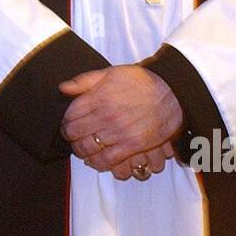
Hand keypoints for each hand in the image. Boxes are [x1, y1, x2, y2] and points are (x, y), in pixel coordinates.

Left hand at [59, 66, 183, 178]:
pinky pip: (106, 160)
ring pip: (87, 148)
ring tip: (82, 148)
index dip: (65, 121)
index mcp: (99, 97)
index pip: (70, 115)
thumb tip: (63, 88)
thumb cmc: (141, 81)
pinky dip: (96, 163)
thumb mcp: (110, 73)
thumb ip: (84, 81)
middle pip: (75, 133)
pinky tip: (94, 159)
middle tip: (72, 136)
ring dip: (80, 151)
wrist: (171, 92)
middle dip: (70, 136)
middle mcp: (106, 115)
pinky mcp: (131, 146)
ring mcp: (118, 132)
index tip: (66, 123)